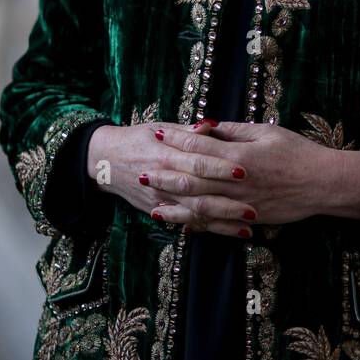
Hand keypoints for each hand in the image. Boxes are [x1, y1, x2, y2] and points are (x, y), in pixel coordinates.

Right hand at [85, 119, 255, 236]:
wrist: (105, 160)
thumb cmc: (138, 138)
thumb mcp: (160, 127)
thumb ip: (187, 131)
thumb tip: (210, 126)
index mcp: (167, 154)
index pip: (198, 162)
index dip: (221, 168)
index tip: (245, 172)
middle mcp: (164, 179)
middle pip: (199, 194)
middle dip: (227, 203)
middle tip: (254, 208)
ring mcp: (160, 199)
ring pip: (194, 214)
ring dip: (221, 222)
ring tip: (247, 226)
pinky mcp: (158, 211)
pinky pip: (185, 222)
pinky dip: (206, 229)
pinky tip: (227, 232)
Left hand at [140, 119, 341, 235]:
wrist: (322, 183)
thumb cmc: (297, 151)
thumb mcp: (266, 132)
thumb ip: (233, 131)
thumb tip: (205, 127)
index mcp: (240, 156)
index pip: (199, 146)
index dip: (176, 139)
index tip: (157, 133)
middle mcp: (236, 182)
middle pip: (192, 178)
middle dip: (165, 174)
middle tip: (142, 171)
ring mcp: (241, 204)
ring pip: (200, 206)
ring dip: (174, 204)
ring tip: (153, 203)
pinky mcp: (247, 219)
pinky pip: (217, 224)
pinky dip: (197, 224)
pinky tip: (181, 224)